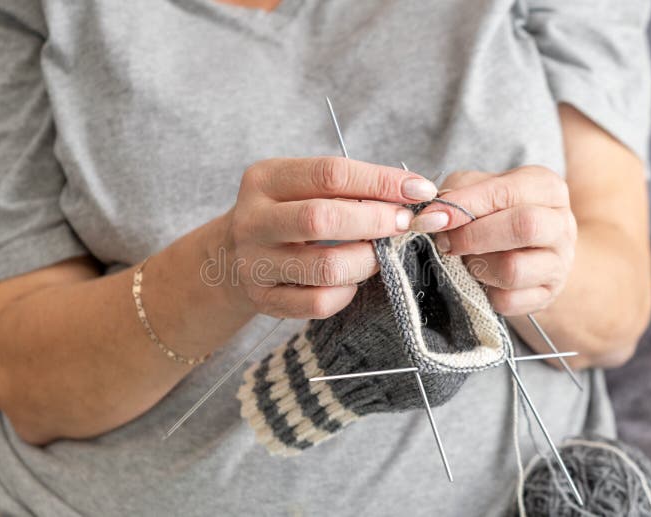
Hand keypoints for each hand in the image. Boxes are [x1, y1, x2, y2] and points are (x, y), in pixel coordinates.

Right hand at [224, 157, 437, 318]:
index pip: (330, 174)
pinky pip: (319, 303)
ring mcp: (255, 263)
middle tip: (405, 223)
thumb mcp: (301, 187)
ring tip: (380, 254)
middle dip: (377, 220)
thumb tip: (413, 194)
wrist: (230, 257)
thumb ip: (348, 188)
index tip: (419, 189)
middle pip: (323, 218)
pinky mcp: (264, 300)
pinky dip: (347, 292)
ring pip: (326, 267)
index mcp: (265, 179)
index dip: (381, 181)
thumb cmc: (286, 214)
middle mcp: (253, 220)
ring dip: (367, 260)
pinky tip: (351, 281)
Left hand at [410, 166, 575, 315]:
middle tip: (445, 242)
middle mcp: (561, 223)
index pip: (506, 193)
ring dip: (477, 266)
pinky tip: (481, 280)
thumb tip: (434, 213)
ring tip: (466, 260)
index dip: (464, 206)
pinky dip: (485, 292)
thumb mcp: (478, 189)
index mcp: (545, 187)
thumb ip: (457, 192)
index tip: (432, 217)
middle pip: (523, 227)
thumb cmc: (497, 213)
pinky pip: (509, 300)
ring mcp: (559, 263)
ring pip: (514, 269)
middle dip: (472, 236)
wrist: (529, 251)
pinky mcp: (547, 295)